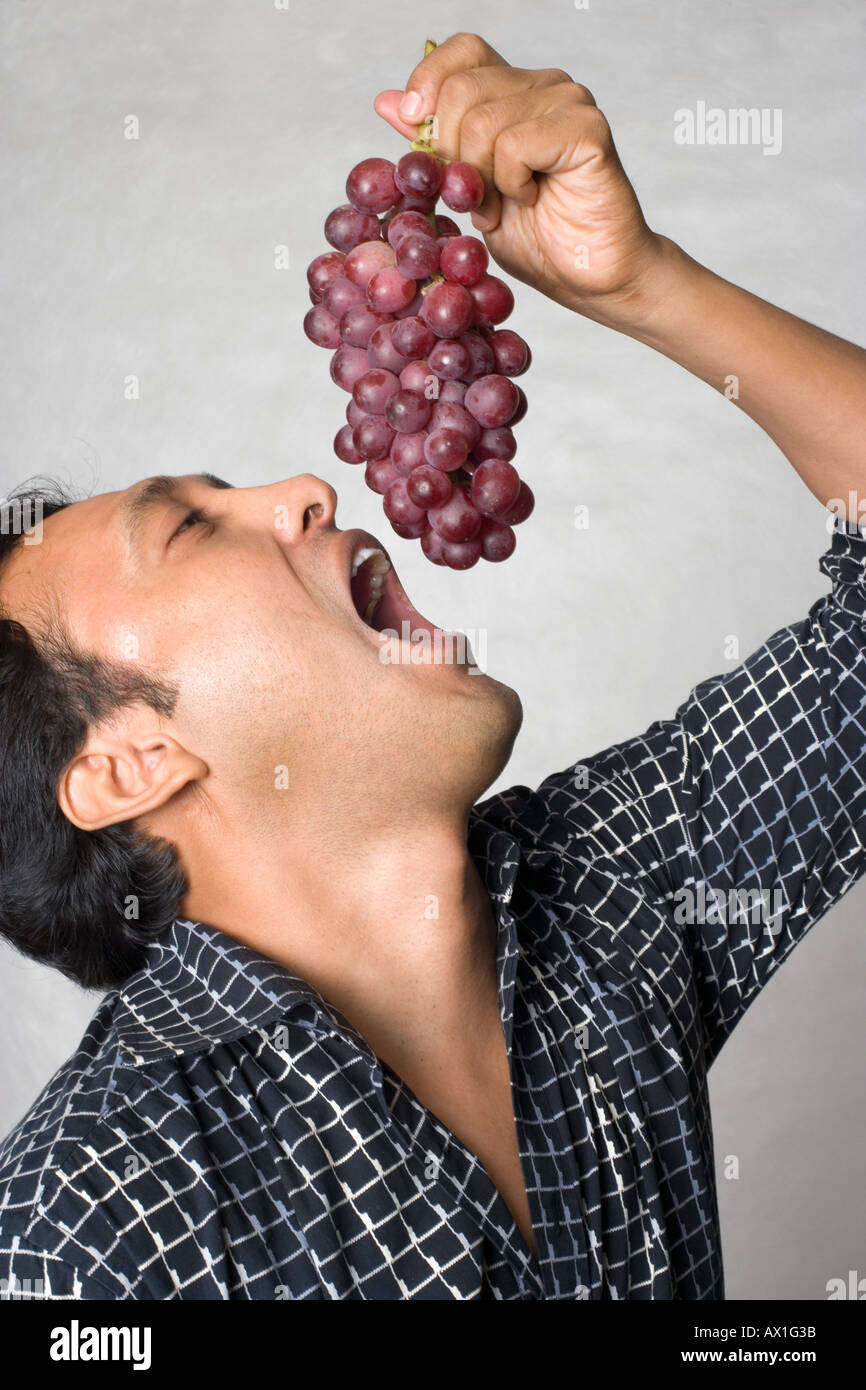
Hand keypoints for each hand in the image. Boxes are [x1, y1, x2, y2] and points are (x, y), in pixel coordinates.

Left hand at [374, 32, 667, 330]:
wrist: (589, 278)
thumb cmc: (539, 237)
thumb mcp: (468, 191)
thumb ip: (434, 146)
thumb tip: (388, 101)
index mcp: (514, 92)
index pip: (463, 51)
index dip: (430, 79)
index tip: (416, 122)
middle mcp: (543, 86)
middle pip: (461, 90)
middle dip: (453, 155)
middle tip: (477, 196)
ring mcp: (568, 102)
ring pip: (483, 121)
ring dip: (483, 179)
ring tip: (507, 205)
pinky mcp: (587, 129)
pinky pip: (514, 144)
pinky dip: (511, 183)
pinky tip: (533, 198)